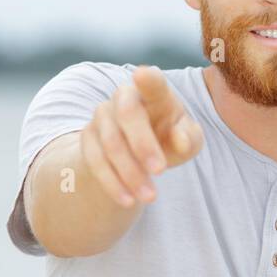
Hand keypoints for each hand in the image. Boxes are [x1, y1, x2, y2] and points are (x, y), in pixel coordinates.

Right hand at [80, 65, 203, 206]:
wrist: (142, 153)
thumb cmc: (172, 138)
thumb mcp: (188, 141)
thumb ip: (189, 138)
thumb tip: (180, 139)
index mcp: (154, 92)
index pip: (151, 81)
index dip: (147, 78)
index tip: (142, 75)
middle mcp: (124, 96)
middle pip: (127, 114)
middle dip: (142, 144)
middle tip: (161, 171)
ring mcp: (102, 115)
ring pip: (110, 143)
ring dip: (130, 172)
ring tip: (150, 196)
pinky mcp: (88, 137)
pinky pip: (95, 161)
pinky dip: (112, 183)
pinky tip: (129, 200)